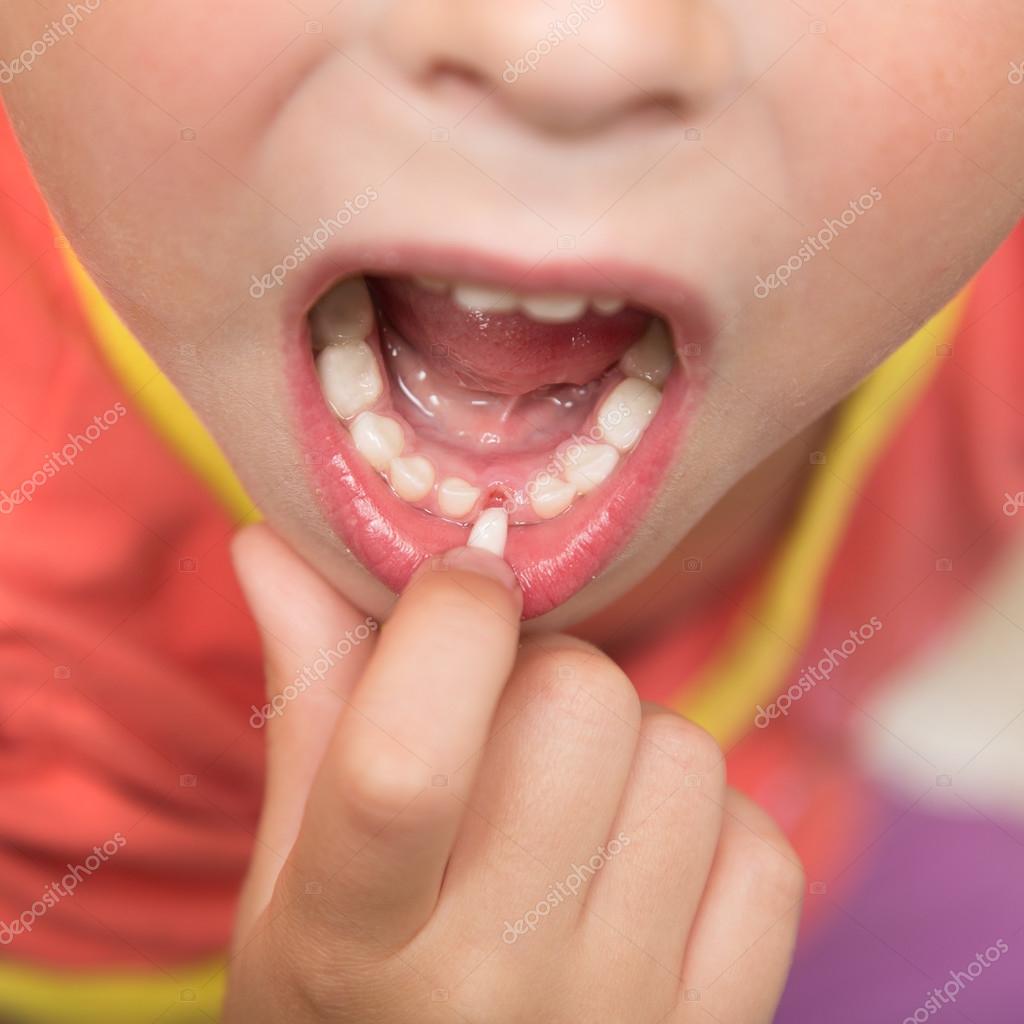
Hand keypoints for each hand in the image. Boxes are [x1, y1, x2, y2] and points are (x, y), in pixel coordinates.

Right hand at [225, 525, 803, 1022]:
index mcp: (351, 941)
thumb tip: (280, 540)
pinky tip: (642, 865)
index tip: (466, 573)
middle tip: (510, 720)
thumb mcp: (291, 877)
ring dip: (631, 745)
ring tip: (572, 804)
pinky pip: (759, 846)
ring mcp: (619, 1016)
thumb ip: (309, 699)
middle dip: (548, 670)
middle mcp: (492, 987)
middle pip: (580, 707)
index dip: (451, 622)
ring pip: (684, 756)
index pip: (406, 756)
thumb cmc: (345, 1006)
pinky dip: (708, 825)